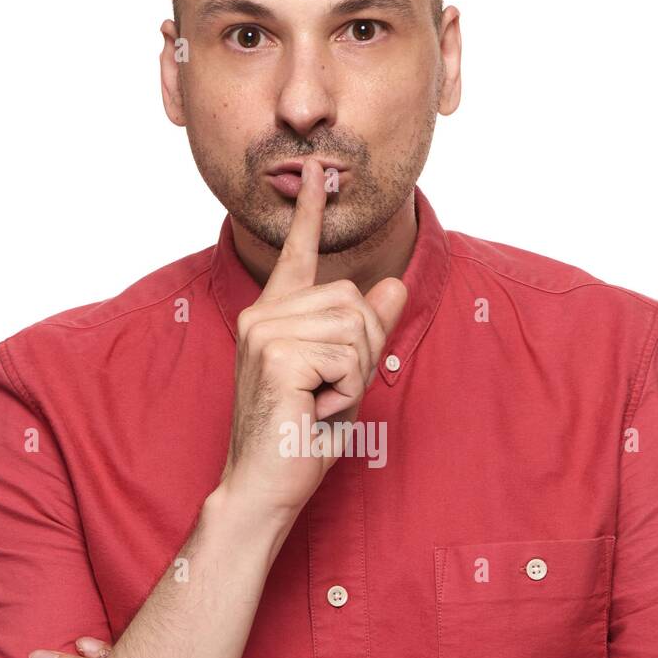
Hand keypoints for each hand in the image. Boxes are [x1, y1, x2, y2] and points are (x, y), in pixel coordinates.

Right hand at [221, 156, 407, 518]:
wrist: (263, 487)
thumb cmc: (299, 438)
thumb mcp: (344, 378)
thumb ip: (367, 331)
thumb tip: (394, 284)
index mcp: (274, 317)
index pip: (298, 254)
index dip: (310, 211)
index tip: (317, 170)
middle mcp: (263, 315)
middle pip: (352, 299)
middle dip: (361, 349)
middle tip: (329, 393)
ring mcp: (265, 332)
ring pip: (354, 326)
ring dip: (353, 375)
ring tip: (319, 404)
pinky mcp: (276, 355)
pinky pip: (347, 356)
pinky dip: (345, 393)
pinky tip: (314, 411)